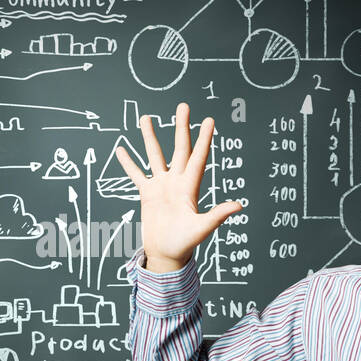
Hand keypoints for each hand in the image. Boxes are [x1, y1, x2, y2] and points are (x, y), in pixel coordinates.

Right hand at [114, 102, 242, 271]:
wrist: (167, 254)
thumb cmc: (185, 243)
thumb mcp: (202, 228)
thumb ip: (217, 215)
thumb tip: (239, 206)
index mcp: (190, 186)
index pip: (198, 157)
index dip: (204, 139)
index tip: (209, 120)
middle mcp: (176, 181)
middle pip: (179, 148)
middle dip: (181, 127)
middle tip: (183, 106)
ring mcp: (161, 186)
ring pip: (155, 155)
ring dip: (150, 136)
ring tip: (146, 117)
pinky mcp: (147, 194)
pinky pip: (136, 174)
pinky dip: (129, 163)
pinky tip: (122, 149)